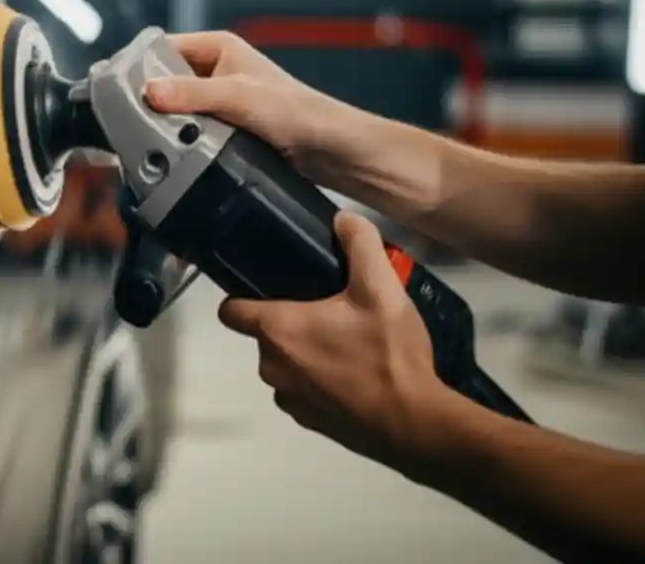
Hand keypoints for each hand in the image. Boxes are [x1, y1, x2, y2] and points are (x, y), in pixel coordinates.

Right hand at [144, 30, 368, 180]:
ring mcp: (218, 98)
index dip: (139, 65)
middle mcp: (216, 68)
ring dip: (165, 122)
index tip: (116, 86)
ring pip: (174, 107)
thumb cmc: (296, 113)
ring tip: (151, 137)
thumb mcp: (238, 98)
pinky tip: (172, 150)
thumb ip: (193, 94)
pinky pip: (188, 128)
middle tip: (131, 119)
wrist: (327, 149)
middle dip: (150, 98)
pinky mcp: (222, 124)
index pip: (163, 47)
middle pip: (163, 79)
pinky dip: (179, 137)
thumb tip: (150, 92)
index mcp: (218, 47)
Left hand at [218, 211, 451, 470]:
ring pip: (286, 364)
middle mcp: (271, 367)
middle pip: (265, 334)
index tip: (269, 285)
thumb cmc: (388, 354)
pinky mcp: (309, 422)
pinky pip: (304, 391)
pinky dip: (321, 382)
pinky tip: (356, 375)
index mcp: (277, 330)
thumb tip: (343, 218)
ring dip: (307, 353)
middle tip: (331, 308)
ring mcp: (289, 399)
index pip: (229, 310)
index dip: (242, 295)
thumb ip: (360, 244)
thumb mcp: (381, 288)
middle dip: (291, 320)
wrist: (414, 425)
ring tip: (349, 341)